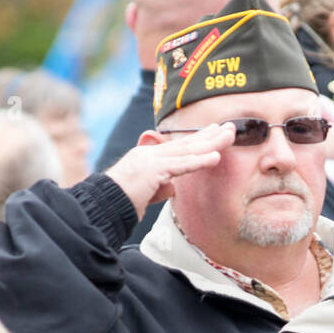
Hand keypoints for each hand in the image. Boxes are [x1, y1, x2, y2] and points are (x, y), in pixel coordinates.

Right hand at [106, 123, 234, 218]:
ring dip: (211, 143)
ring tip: (230, 135)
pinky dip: (199, 161)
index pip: (178, 146)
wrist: (102, 205)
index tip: (216, 131)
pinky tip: (215, 158)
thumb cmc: (120, 202)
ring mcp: (150, 160)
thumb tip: (173, 187)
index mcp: (148, 158)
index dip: (199, 138)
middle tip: (231, 127)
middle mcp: (150, 154)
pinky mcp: (152, 171)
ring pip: (187, 150)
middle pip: (186, 142)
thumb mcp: (145, 193)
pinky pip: (180, 166)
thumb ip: (160, 188)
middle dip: (210, 134)